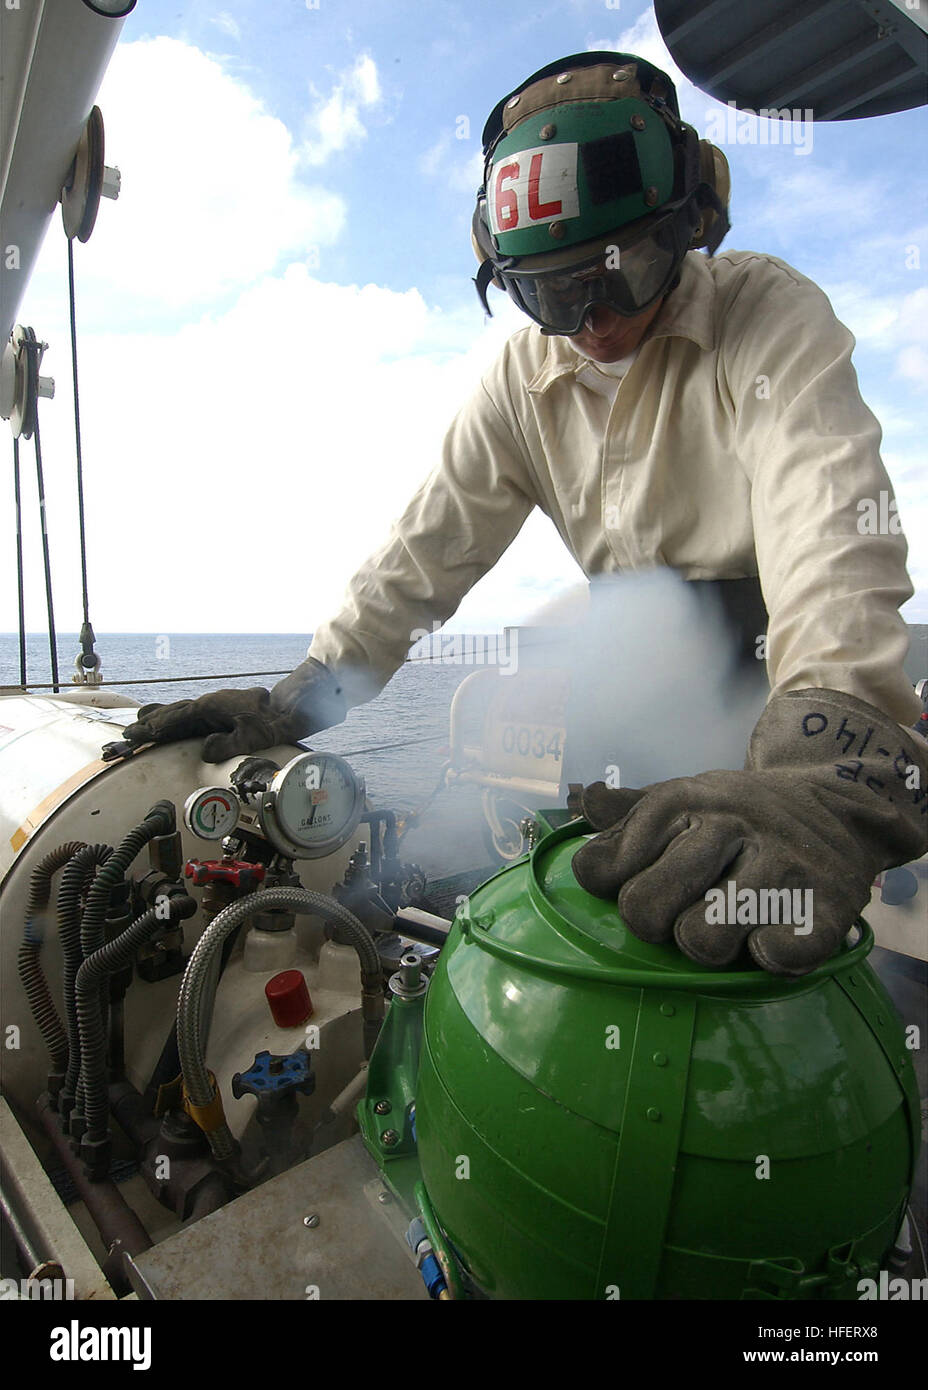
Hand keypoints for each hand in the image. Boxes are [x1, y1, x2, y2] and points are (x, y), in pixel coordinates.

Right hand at [101, 658, 345, 762]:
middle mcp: (213, 703)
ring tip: (141, 722)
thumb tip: (204, 750)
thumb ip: (228, 744)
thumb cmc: (278, 721)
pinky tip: (177, 722)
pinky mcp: (228, 712)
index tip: (133, 734)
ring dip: (163, 719)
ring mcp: (220, 706)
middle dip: (151, 724)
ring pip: (184, 712)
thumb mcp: (254, 735)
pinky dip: (180, 719)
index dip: (153, 728)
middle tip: (127, 734)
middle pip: (175, 713)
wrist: (301, 704)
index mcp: (214, 707)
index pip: (176, 719)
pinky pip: (197, 715)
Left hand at [571, 689, 926, 976]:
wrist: (836, 806)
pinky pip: (775, 956)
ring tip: (727, 925)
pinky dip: (769, 956)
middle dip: (654, 924)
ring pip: (702, 942)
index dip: (612, 886)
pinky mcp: (826, 904)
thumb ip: (626, 811)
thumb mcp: (682, 800)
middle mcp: (729, 825)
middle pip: (643, 912)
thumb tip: (586, 801)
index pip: (602, 869)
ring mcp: (780, 863)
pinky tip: (771, 934)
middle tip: (681, 912)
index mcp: (680, 802)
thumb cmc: (737, 817)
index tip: (639, 880)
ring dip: (710, 945)